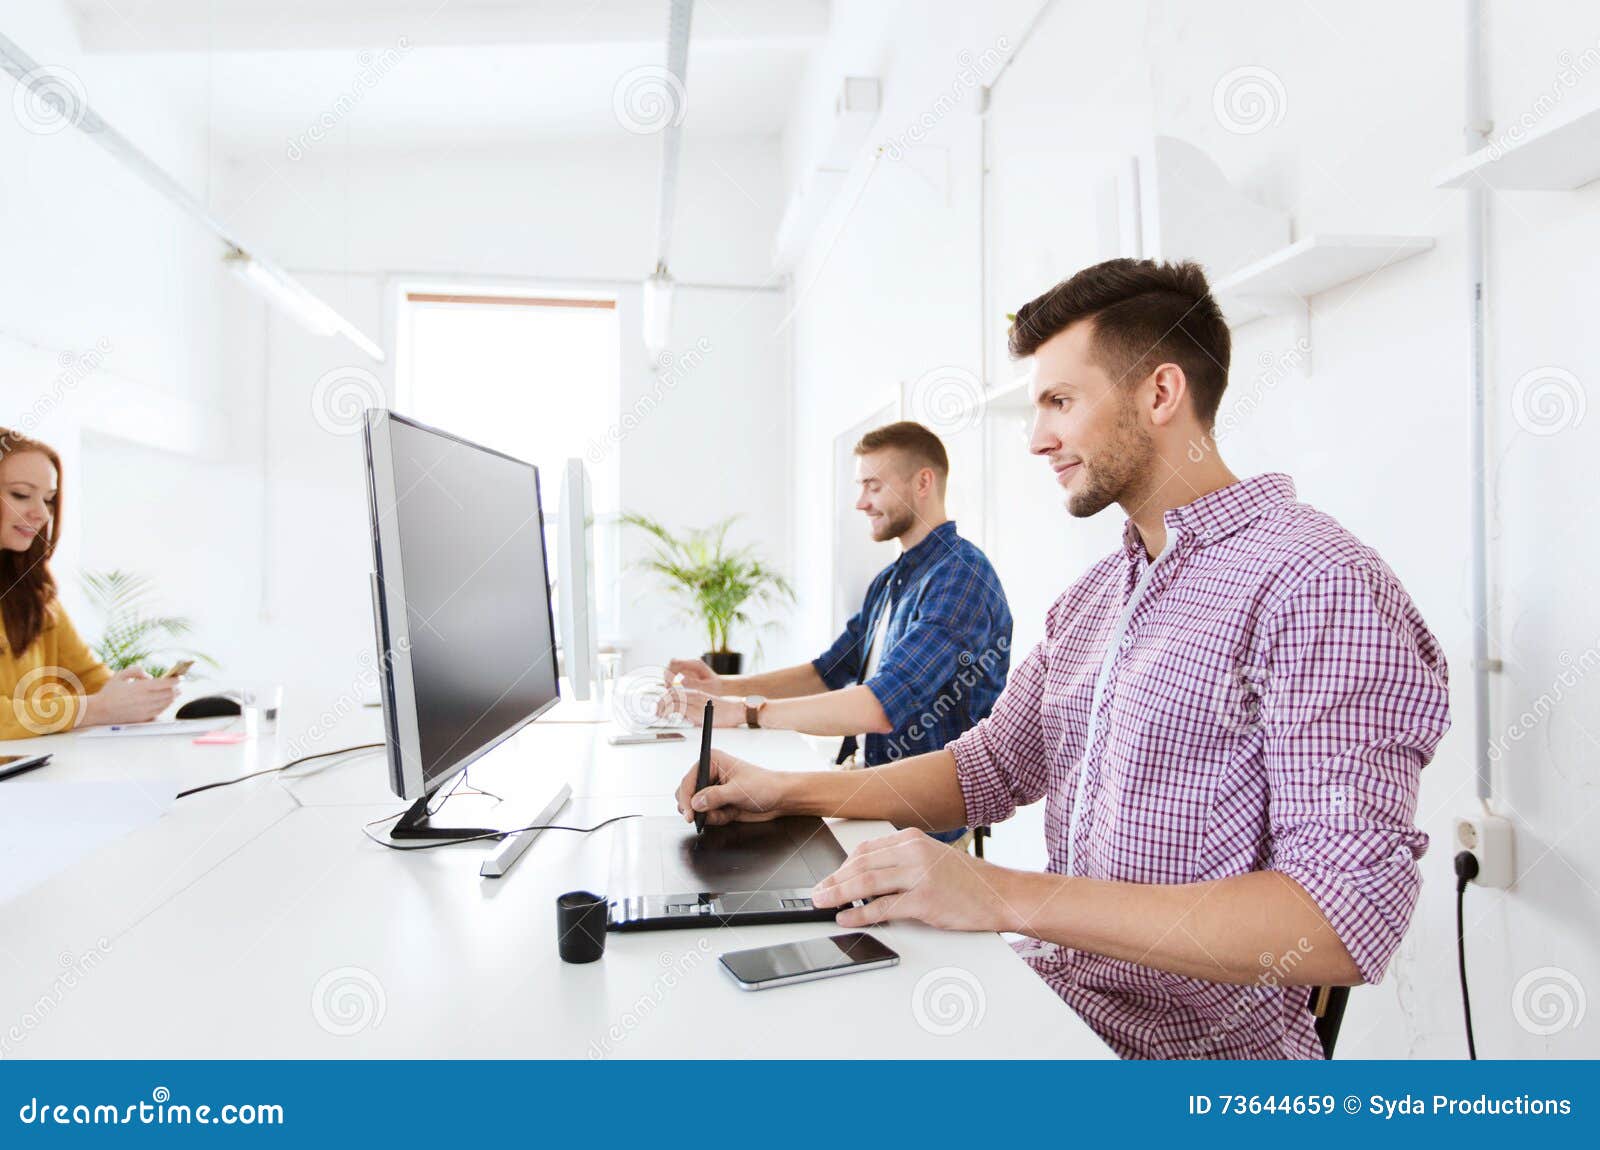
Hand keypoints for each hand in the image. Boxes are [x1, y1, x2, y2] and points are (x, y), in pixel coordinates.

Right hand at [77, 667, 181, 727]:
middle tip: (179, 685)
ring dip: (172, 697)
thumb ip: (136, 670)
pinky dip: (165, 705)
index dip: (175, 680)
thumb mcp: (120, 675)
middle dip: (176, 689)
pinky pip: (160, 711)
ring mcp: (145, 710)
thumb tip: (150, 676)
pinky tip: (166, 702)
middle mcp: (145, 700)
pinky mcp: (143, 718)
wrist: (99, 711)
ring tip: (175, 692)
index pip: (165, 684)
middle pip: (168, 694)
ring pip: (166, 703)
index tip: (180, 677)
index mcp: (140, 688)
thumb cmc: (109, 692)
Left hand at [656, 686, 742, 726]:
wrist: (738, 710)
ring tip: (658, 713)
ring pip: (673, 700)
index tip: (659, 705)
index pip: (676, 691)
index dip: (665, 698)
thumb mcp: (706, 707)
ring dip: (662, 706)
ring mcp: (695, 702)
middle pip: (671, 694)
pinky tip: (665, 715)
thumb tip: (683, 717)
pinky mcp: (697, 710)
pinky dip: (669, 710)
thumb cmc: (725, 711)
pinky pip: (679, 708)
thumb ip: (694, 709)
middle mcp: (694, 694)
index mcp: (696, 692)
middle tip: (656, 710)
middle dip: (661, 701)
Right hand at [666, 657, 723, 694]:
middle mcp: (690, 663)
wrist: (720, 687)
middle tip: (668, 688)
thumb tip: (681, 680)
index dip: (670, 672)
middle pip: (672, 664)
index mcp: (695, 664)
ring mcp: (688, 667)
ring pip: (671, 668)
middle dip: (668, 675)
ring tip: (670, 690)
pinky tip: (673, 690)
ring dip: (669, 678)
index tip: (669, 684)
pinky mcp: (686, 672)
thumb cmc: (715, 688)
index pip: (676, 662)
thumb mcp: (707, 687)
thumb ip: (695, 684)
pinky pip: (674, 674)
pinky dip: (672, 681)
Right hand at [673, 749, 788, 825]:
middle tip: (700, 817)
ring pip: (695, 808)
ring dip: (708, 815)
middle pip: (687, 794)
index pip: (689, 779)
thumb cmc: (765, 785)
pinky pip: (706, 816)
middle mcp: (710, 775)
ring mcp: (713, 791)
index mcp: (712, 762)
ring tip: (725, 812)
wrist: (780, 799)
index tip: (688, 811)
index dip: (686, 796)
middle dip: (695, 808)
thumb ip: (715, 797)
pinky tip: (730, 814)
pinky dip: (717, 819)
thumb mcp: (739, 790)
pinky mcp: (717, 804)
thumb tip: (696, 803)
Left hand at [810, 828, 1018, 932]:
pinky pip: (883, 907)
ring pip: (866, 883)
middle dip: (833, 880)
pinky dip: (859, 914)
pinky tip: (847, 918)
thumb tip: (864, 876)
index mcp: (912, 838)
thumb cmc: (966, 880)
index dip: (841, 866)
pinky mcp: (924, 900)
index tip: (828, 878)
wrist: (999, 894)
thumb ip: (900, 862)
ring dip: (838, 894)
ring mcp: (919, 876)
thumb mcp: (930, 858)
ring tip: (822, 903)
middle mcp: (913, 852)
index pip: (865, 850)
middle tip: (816, 893)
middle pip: (860, 864)